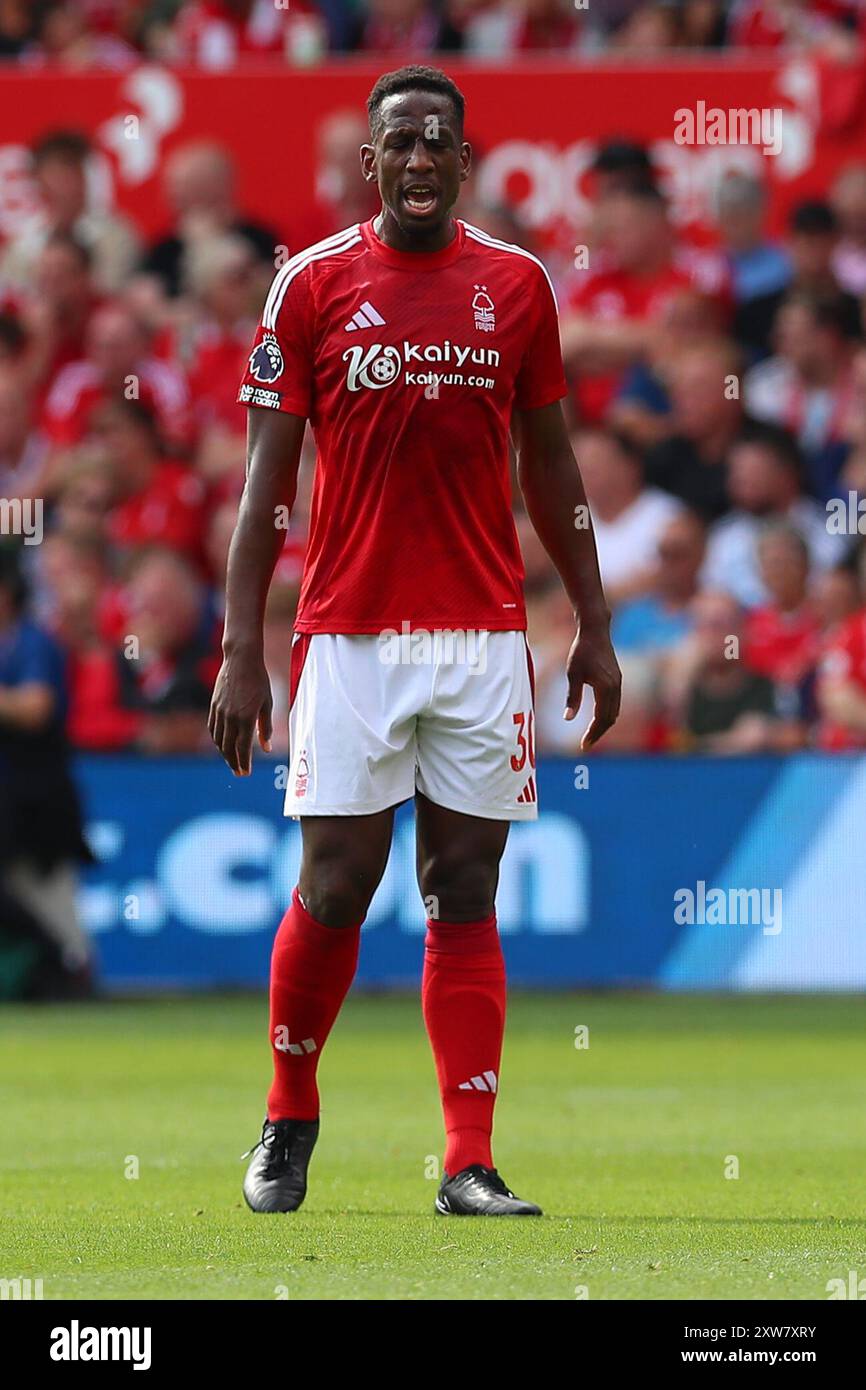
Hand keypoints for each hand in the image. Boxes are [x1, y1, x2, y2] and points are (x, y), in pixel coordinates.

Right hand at [208, 649, 272, 775]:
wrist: (241, 660)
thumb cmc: (259, 680)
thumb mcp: (267, 704)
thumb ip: (265, 728)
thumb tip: (266, 748)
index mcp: (246, 718)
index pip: (243, 748)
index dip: (244, 763)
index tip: (246, 773)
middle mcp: (230, 717)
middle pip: (228, 748)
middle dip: (234, 763)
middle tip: (239, 773)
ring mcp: (219, 712)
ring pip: (219, 740)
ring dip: (224, 754)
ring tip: (232, 761)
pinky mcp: (213, 706)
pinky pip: (212, 729)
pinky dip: (217, 740)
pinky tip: (222, 745)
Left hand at [564, 623, 621, 749]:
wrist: (595, 631)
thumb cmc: (581, 651)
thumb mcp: (572, 674)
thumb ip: (572, 697)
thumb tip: (568, 719)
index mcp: (606, 688)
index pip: (601, 719)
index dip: (592, 734)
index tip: (583, 746)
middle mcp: (616, 687)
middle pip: (610, 719)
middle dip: (598, 733)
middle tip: (585, 745)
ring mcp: (618, 683)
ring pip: (615, 712)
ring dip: (604, 725)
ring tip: (590, 735)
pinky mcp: (617, 679)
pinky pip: (615, 703)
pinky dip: (607, 714)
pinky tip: (597, 718)